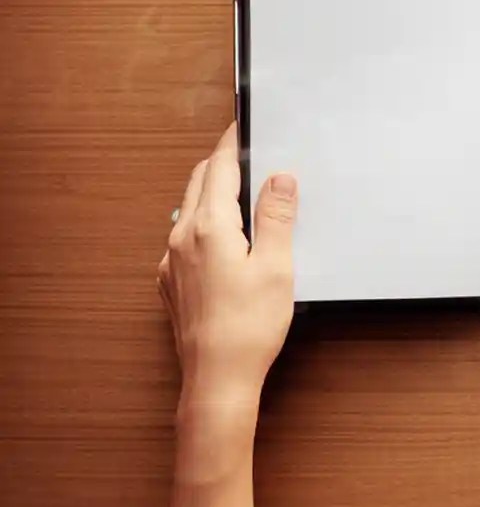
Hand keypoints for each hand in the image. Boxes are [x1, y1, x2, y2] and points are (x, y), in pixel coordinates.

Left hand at [158, 123, 298, 415]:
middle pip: (199, 184)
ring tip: (240, 194)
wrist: (217, 378)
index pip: (219, 170)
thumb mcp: (276, 266)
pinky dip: (204, 224)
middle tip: (247, 156)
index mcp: (209, 228)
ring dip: (212, 194)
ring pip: (189, 211)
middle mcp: (182, 238)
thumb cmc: (249, 328)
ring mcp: (172, 262)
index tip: (242, 128)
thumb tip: (279, 178)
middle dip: (221, 165)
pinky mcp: (172, 283)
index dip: (232, 145)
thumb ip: (276, 217)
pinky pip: (184, 238)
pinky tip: (224, 239)